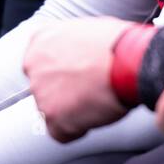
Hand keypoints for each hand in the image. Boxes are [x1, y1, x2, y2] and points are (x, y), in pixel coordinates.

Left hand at [24, 17, 134, 141]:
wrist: (128, 62)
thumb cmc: (118, 45)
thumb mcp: (88, 30)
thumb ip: (72, 44)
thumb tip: (80, 55)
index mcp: (42, 40)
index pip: (41, 63)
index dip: (63, 73)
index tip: (76, 76)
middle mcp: (34, 65)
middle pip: (45, 88)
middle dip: (64, 92)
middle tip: (89, 90)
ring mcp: (41, 92)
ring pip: (51, 111)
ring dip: (71, 111)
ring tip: (96, 101)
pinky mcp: (51, 116)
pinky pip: (60, 133)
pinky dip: (77, 130)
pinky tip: (95, 115)